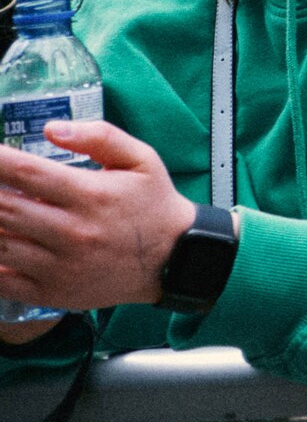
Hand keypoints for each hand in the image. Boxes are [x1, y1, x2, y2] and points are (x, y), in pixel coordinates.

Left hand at [0, 122, 198, 313]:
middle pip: (5, 208)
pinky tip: (0, 242)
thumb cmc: (153, 204)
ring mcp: (59, 266)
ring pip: (0, 244)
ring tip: (1, 210)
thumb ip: (101, 137)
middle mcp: (72, 231)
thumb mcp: (141, 159)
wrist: (174, 259)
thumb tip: (52, 129)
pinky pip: (3, 279)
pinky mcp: (51, 292)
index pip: (27, 172)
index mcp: (91, 195)